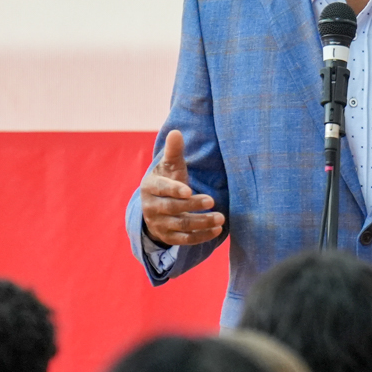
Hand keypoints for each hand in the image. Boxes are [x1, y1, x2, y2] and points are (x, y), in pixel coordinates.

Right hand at [140, 130, 224, 245]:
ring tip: (221, 218)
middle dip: (193, 205)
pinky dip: (201, 236)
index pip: (161, 189)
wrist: (154, 207)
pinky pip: (185, 239)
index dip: (174, 190)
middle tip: (213, 201)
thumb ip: (174, 151)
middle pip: (173, 208)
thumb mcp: (169, 167)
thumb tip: (175, 132)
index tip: (189, 190)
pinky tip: (216, 230)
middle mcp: (151, 207)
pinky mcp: (168, 237)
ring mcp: (159, 224)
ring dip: (201, 222)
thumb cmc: (166, 180)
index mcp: (150, 187)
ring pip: (181, 225)